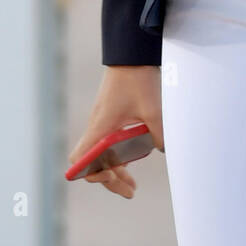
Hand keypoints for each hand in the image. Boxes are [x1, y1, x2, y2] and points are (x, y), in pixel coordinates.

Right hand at [69, 65, 164, 198]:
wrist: (132, 53)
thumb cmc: (138, 80)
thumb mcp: (154, 110)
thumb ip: (160, 134)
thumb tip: (165, 152)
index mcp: (100, 128)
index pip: (81, 161)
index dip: (92, 174)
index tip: (114, 176)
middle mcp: (97, 127)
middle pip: (92, 164)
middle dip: (109, 181)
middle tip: (131, 192)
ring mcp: (101, 122)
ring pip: (100, 156)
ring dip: (114, 171)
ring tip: (133, 186)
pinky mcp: (109, 117)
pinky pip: (107, 145)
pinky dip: (117, 157)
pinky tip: (133, 160)